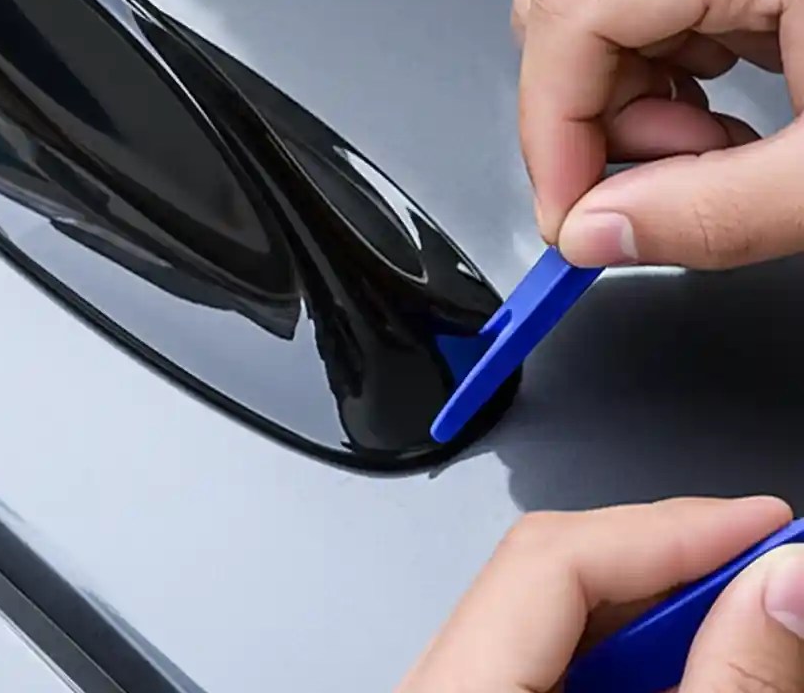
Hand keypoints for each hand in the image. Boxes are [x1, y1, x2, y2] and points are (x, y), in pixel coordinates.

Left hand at [395, 496, 803, 691]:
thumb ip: (729, 679)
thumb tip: (784, 584)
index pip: (551, 557)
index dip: (669, 529)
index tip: (763, 526)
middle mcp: (434, 685)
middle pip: (546, 569)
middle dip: (668, 558)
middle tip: (767, 569)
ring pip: (545, 609)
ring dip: (647, 605)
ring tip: (733, 621)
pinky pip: (539, 650)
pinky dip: (613, 647)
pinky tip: (673, 665)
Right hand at [512, 0, 803, 269]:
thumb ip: (718, 211)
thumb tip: (598, 234)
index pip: (575, 10)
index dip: (549, 122)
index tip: (568, 213)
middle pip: (572, 8)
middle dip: (587, 117)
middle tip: (652, 183)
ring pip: (603, 18)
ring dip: (630, 108)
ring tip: (712, 156)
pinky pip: (653, 15)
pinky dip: (666, 86)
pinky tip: (720, 125)